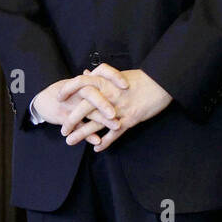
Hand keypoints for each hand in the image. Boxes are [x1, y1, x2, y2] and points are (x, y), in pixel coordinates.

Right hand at [31, 69, 129, 145]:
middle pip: (92, 94)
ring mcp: (71, 105)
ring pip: (87, 111)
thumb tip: (103, 75)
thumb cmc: (64, 92)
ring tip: (117, 125)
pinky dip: (88, 134)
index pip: (100, 74)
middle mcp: (78, 92)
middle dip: (105, 102)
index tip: (126, 85)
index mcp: (84, 82)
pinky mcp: (64, 117)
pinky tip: (98, 141)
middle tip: (118, 109)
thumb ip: (92, 81)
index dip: (113, 77)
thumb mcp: (78, 84)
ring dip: (102, 119)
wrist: (42, 100)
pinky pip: (78, 126)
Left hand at [56, 65, 172, 150]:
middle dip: (71, 120)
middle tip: (63, 130)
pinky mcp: (130, 119)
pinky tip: (97, 148)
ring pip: (96, 123)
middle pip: (84, 107)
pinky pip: (114, 133)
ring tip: (70, 142)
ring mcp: (119, 109)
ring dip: (82, 134)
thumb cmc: (142, 79)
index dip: (68, 90)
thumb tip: (85, 73)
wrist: (162, 84)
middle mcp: (110, 95)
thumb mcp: (119, 75)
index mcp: (107, 82)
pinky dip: (105, 142)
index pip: (81, 83)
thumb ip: (101, 76)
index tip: (59, 97)